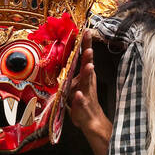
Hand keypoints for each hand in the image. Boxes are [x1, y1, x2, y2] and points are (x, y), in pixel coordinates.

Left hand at [67, 30, 111, 154]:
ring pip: (87, 84)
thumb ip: (71, 76)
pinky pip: (82, 102)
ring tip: (89, 65)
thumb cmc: (83, 104)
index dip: (84, 46)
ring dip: (88, 74)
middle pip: (88, 68)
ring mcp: (87, 96)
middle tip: (89, 45)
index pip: (84, 59)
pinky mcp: (85, 108)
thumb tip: (64, 65)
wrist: (91, 123)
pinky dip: (80, 99)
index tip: (85, 31)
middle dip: (88, 56)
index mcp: (85, 78)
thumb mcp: (73, 88)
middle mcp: (87, 85)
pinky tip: (78, 94)